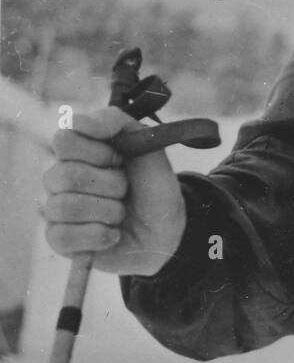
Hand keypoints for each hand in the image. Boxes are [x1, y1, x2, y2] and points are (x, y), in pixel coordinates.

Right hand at [42, 107, 186, 276]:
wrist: (167, 231)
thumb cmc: (154, 188)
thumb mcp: (148, 148)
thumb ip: (117, 122)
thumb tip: (79, 122)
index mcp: (80, 151)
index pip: (63, 139)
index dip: (96, 151)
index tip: (120, 159)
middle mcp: (61, 177)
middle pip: (65, 175)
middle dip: (110, 185)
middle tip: (126, 189)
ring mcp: (57, 209)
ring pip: (63, 206)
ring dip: (107, 212)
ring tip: (120, 214)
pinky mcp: (59, 240)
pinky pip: (62, 237)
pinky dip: (98, 236)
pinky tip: (112, 235)